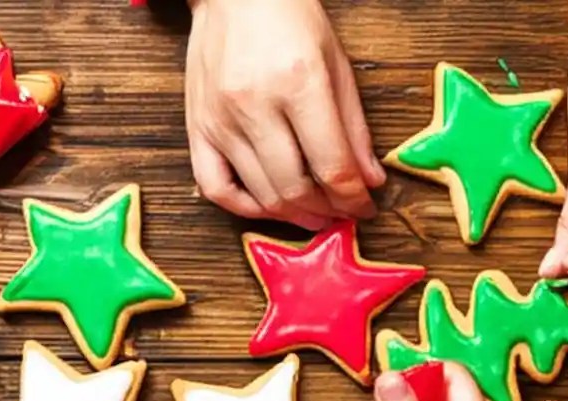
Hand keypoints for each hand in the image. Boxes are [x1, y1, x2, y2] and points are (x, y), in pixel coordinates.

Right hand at [185, 0, 383, 227]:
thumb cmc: (290, 19)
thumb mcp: (337, 65)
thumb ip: (354, 127)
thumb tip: (370, 180)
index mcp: (299, 84)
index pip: (332, 166)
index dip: (355, 198)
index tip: (367, 208)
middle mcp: (255, 106)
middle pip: (296, 188)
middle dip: (328, 211)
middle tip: (343, 212)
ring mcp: (220, 119)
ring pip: (261, 194)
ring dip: (295, 215)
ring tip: (316, 214)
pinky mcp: (197, 126)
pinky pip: (214, 187)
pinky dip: (245, 208)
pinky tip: (269, 206)